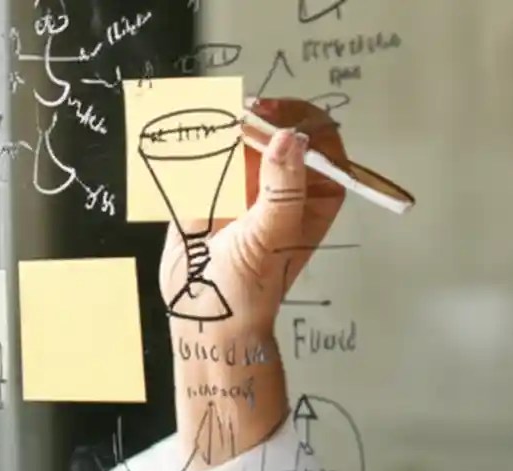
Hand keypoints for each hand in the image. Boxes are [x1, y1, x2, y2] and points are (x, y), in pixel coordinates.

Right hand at [161, 98, 348, 470]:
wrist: (203, 311)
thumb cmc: (250, 285)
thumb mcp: (271, 237)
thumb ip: (282, 188)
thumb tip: (291, 138)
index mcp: (318, 191)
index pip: (321, 137)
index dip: (299, 119)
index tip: (269, 119)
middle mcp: (288, 178)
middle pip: (280, 124)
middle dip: (256, 118)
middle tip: (232, 123)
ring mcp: (251, 176)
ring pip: (243, 130)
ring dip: (224, 128)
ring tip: (210, 153)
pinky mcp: (213, 180)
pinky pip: (209, 147)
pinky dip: (198, 142)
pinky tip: (191, 162)